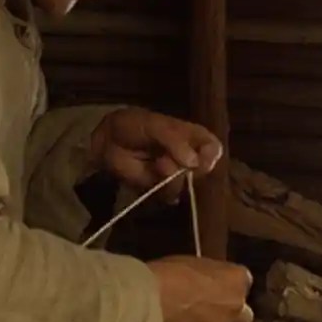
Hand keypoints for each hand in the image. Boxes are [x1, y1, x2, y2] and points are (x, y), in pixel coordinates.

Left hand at [90, 108, 222, 202]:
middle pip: (204, 170)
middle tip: (170, 158)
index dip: (211, 155)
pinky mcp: (161, 189)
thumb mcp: (155, 125)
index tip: (202, 159)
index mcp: (192, 137)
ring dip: (173, 176)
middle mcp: (189, 157)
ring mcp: (176, 174)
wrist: (108, 141)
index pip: (213, 148)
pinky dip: (162, 188)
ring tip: (158, 163)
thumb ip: (175, 140)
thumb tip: (193, 162)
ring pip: (187, 184)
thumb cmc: (133, 126)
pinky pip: (171, 196)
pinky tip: (152, 174)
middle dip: (189, 168)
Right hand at [149, 256, 253, 321]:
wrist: (146, 305)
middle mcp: (236, 310)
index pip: (243, 281)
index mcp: (236, 281)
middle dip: (228, 313)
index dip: (228, 284)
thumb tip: (207, 283)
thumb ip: (209, 276)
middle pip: (241, 315)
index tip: (214, 284)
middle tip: (205, 309)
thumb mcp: (192, 263)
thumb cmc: (167, 274)